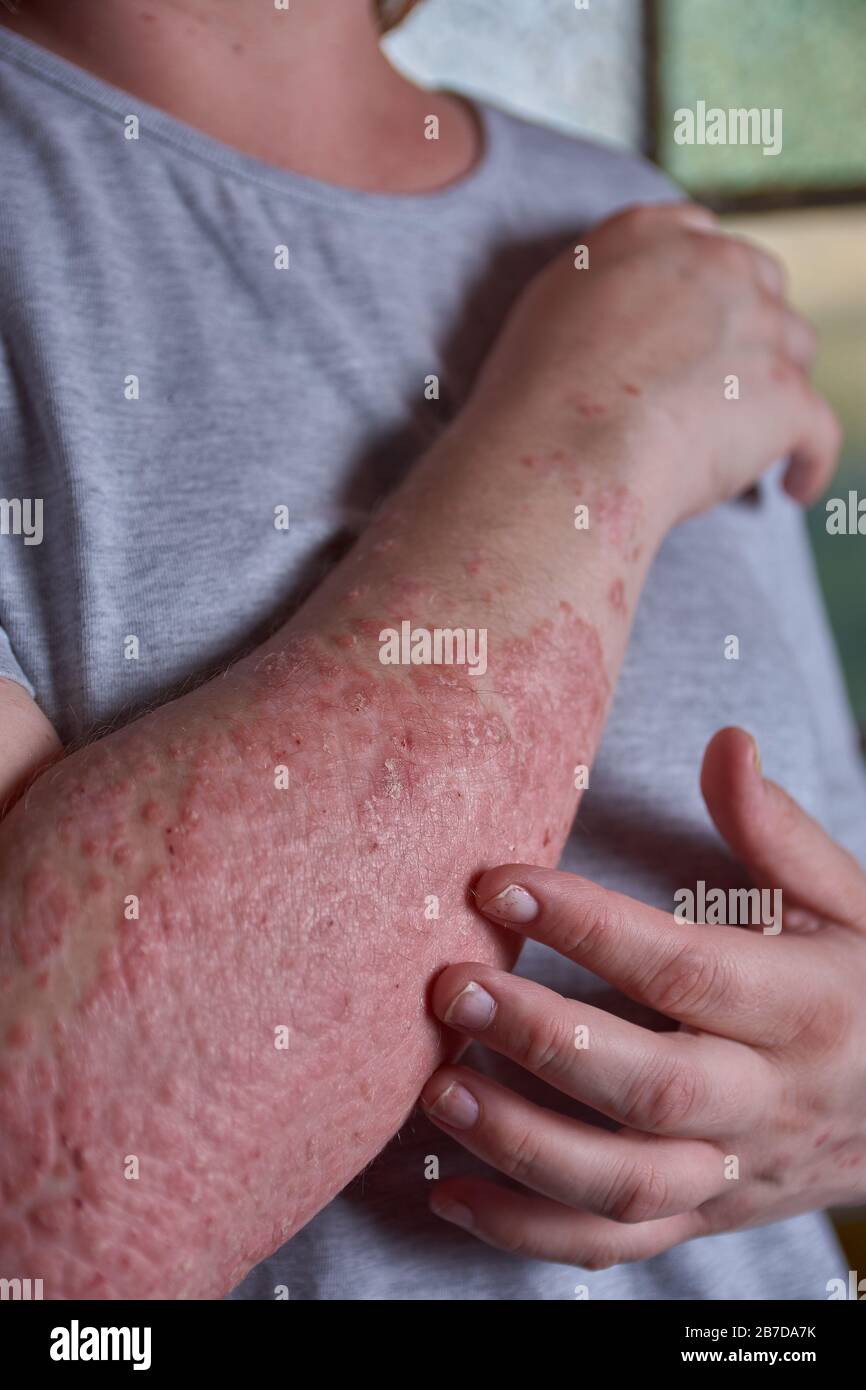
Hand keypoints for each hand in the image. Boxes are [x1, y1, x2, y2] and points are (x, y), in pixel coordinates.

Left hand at [421, 727, 865, 1268]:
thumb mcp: (850, 903)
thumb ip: (777, 832)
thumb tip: (726, 741)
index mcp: (803, 1006)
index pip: (683, 970)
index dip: (588, 927)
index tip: (497, 883)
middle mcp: (768, 1099)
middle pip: (649, 1087)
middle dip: (543, 1040)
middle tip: (452, 988)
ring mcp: (733, 1171)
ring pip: (626, 1183)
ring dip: (521, 1144)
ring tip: (437, 1086)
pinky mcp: (703, 1215)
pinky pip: (613, 1246)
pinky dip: (525, 1232)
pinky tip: (446, 1191)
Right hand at [467, 203, 840, 524]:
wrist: (562, 453)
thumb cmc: (532, 398)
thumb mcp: (550, 307)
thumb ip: (604, 289)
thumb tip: (624, 316)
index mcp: (652, 236)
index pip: (707, 241)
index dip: (710, 286)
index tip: (702, 323)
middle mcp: (716, 267)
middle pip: (763, 288)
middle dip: (753, 330)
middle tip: (726, 382)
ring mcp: (760, 330)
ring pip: (794, 353)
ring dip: (776, 390)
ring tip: (749, 439)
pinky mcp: (787, 398)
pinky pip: (818, 432)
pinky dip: (810, 462)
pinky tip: (794, 488)